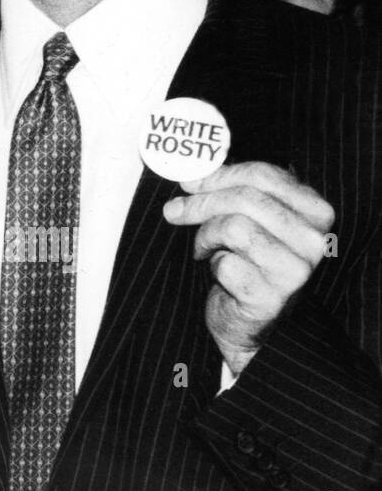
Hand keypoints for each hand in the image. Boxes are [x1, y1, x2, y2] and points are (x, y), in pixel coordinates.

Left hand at [162, 162, 334, 375]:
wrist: (251, 322)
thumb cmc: (249, 262)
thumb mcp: (250, 218)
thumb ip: (232, 189)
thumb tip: (194, 168)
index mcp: (315, 212)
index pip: (264, 175)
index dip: (218, 175)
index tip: (188, 182)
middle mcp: (313, 241)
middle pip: (245, 199)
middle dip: (201, 202)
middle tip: (174, 211)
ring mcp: (296, 271)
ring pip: (233, 227)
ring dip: (206, 236)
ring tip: (205, 247)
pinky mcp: (272, 297)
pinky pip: (225, 263)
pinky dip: (213, 264)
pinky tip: (218, 271)